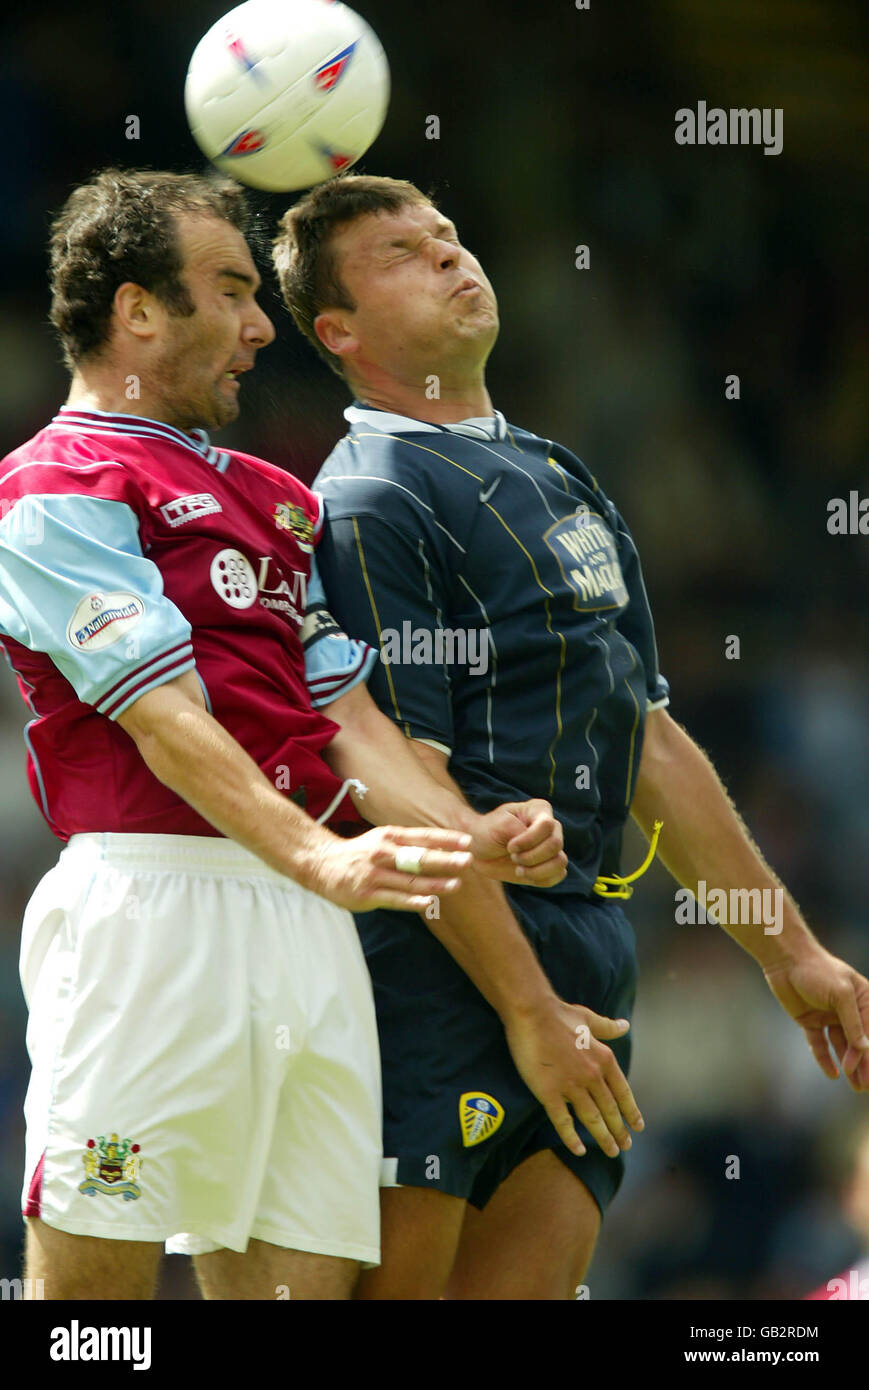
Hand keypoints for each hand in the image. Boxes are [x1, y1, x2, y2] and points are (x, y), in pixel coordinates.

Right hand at [308, 825, 471, 912]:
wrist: (322, 864)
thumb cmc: (360, 853)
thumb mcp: (382, 839)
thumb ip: (408, 844)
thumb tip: (442, 848)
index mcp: (389, 837)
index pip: (423, 837)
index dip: (446, 839)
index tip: (468, 842)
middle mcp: (383, 853)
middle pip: (419, 857)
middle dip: (445, 859)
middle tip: (468, 860)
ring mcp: (374, 874)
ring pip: (409, 880)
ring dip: (435, 883)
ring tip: (456, 884)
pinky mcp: (366, 894)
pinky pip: (394, 899)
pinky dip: (412, 901)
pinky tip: (429, 902)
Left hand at [471, 799, 566, 886]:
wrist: (480, 851)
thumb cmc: (487, 832)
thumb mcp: (495, 825)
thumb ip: (514, 829)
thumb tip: (533, 845)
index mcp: (539, 810)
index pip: (547, 825)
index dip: (528, 840)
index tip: (509, 846)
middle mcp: (551, 827)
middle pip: (555, 845)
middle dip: (530, 857)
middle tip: (512, 857)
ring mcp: (553, 847)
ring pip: (560, 862)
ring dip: (536, 870)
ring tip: (518, 869)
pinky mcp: (551, 866)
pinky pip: (558, 876)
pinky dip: (540, 879)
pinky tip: (524, 874)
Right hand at [503, 1000, 643, 1156]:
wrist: (532, 1012)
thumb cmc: (559, 1014)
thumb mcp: (589, 1019)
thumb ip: (607, 1027)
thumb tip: (625, 1026)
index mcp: (603, 1059)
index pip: (622, 1092)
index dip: (631, 1111)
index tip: (637, 1126)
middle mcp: (592, 1075)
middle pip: (610, 1110)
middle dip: (619, 1130)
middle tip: (625, 1146)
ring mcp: (571, 1085)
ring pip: (591, 1118)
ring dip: (603, 1137)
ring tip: (611, 1151)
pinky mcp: (549, 1092)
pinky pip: (562, 1121)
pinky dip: (571, 1138)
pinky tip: (578, 1151)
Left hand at [762, 947, 868, 1090]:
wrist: (785, 959)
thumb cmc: (817, 969)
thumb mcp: (840, 993)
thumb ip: (853, 1022)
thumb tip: (864, 1048)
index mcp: (863, 1000)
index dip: (868, 1055)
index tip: (866, 1075)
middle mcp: (848, 1010)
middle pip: (857, 1042)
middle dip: (862, 1065)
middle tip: (864, 1087)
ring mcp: (829, 1016)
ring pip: (841, 1046)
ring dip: (848, 1065)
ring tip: (855, 1086)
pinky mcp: (810, 1020)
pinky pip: (820, 1043)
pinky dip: (825, 1058)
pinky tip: (833, 1074)